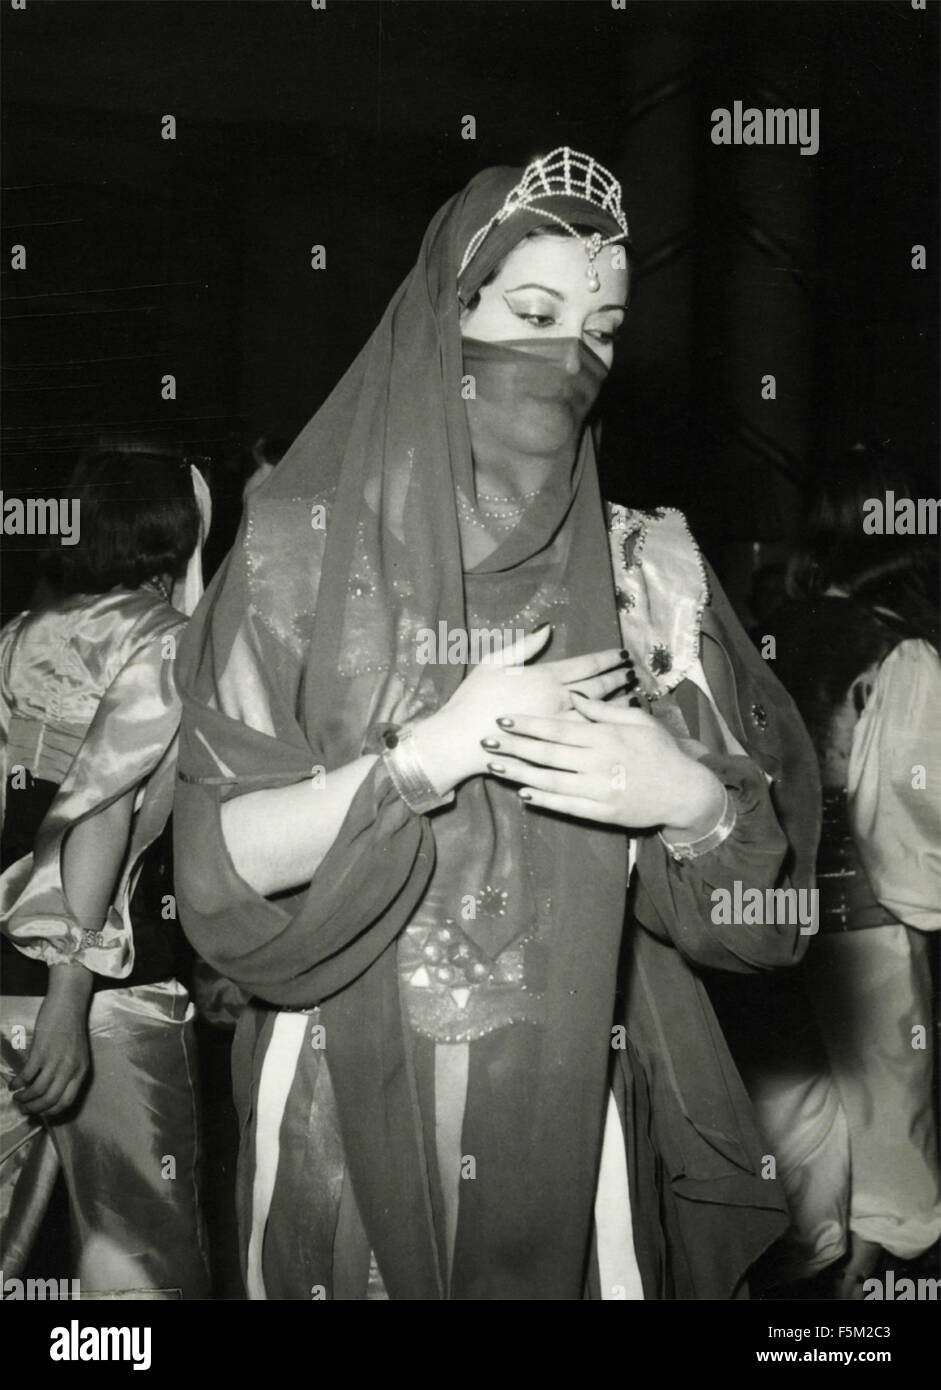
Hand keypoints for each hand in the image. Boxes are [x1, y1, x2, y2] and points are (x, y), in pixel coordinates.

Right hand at [10, 962, 93, 1116]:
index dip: (50, 1112)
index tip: (40, 1112)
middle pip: (50, 1100)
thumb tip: (51, 1090)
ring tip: (16, 1097)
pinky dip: (18, 1083)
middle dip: (34, 1108)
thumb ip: (68, 1071)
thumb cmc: (72, 1028)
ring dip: (24, 1098)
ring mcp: (56, 1060)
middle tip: (23, 1108)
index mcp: (81, 1071)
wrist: (69, 1003)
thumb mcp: (77, 1054)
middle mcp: (70, 1069)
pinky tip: (13, 1084)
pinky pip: (27, 1075)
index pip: (66, 1102)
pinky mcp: (42, 1051)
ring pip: (37, 1091)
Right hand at [412, 626, 632, 791]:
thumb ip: (524, 645)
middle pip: (599, 686)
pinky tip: (616, 723)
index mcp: (545, 676)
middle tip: (633, 672)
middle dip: (618, 677)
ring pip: (599, 712)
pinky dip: (606, 725)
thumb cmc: (473, 699)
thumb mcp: (494, 663)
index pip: (586, 665)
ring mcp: (560, 724)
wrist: (462, 739)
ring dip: (619, 701)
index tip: (622, 654)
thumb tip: (547, 627)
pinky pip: (588, 734)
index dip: (607, 659)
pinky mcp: (556, 746)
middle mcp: (558, 698)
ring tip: (633, 694)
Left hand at [480, 692, 724, 834]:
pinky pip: (567, 806)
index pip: (558, 728)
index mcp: (606, 736)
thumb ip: (603, 709)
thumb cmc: (661, 750)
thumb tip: (573, 693)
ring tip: (494, 766)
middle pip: (548, 754)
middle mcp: (599, 762)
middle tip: (486, 740)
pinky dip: (544, 800)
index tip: (503, 718)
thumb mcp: (638, 721)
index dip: (528, 723)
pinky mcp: (603, 812)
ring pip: (551, 781)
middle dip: (514, 746)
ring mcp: (600, 789)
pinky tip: (523, 794)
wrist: (684, 790)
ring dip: (520, 774)